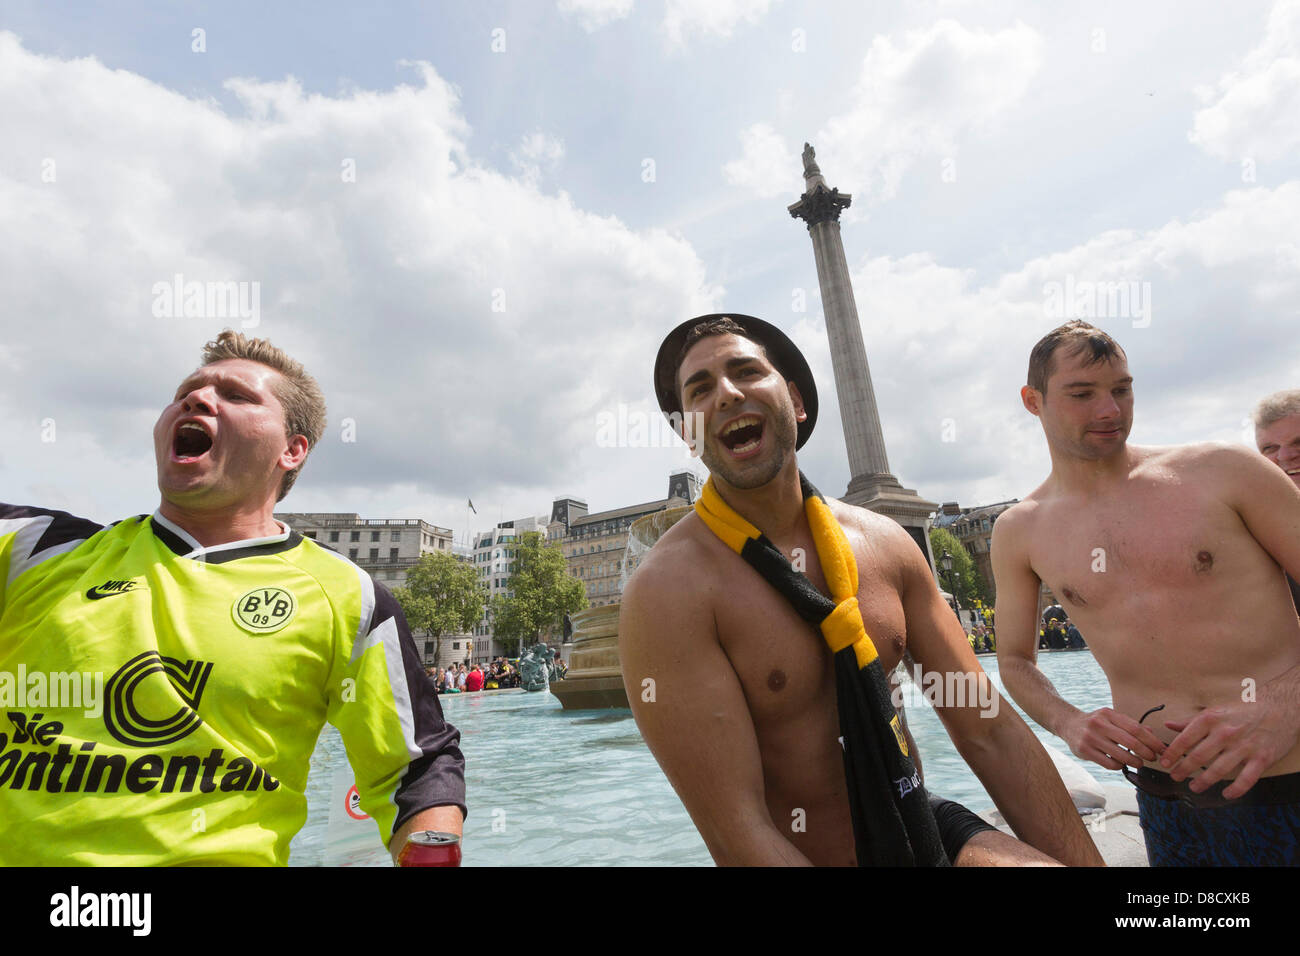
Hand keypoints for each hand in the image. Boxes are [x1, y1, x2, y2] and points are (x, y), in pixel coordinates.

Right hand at [1062, 707, 1165, 770]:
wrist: (1068, 724)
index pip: (1136, 728)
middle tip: (1153, 758)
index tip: (1161, 749)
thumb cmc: (1096, 722)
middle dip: (1146, 753)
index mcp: (1108, 714)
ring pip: (1121, 756)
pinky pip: (1109, 764)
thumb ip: (1130, 725)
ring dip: (1135, 762)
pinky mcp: (1084, 751)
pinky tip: (1121, 763)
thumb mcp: (1111, 718)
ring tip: (1139, 763)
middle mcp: (1098, 724)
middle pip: (1131, 742)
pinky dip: (1119, 766)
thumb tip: (1152, 735)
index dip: (1152, 741)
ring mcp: (1090, 738)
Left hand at [1161, 699, 1298, 798]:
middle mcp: (1226, 733)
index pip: (1185, 739)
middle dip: (1183, 770)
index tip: (1164, 763)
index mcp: (1211, 719)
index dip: (1172, 753)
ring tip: (1194, 787)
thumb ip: (1191, 720)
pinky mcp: (1262, 758)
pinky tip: (1226, 794)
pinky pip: (1246, 779)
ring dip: (1203, 782)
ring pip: (1218, 770)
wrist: (1280, 707)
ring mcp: (1244, 747)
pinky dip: (1235, 790)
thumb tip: (1169, 724)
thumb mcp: (1216, 710)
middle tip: (1175, 777)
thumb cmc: (1245, 709)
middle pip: (1198, 757)